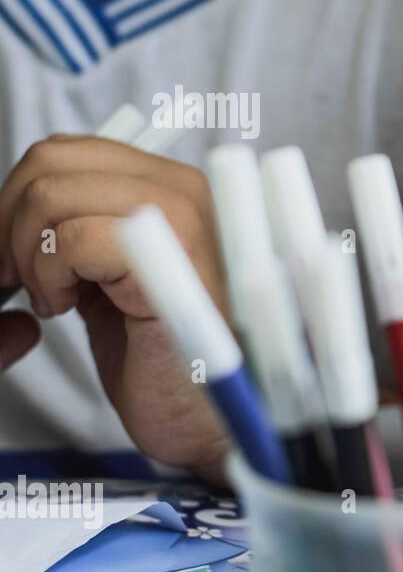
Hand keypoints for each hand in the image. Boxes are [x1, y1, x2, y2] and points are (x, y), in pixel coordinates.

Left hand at [0, 136, 228, 473]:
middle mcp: (185, 190)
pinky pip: (74, 239)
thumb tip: (12, 207)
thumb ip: (86, 227)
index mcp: (173, 186)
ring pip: (54, 195)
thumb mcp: (117, 275)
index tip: (9, 255)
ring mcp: (182, 221)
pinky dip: (49, 277)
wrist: (212, 421)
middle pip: (52, 162)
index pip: (67, 150)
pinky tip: (68, 310)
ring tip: (53, 298)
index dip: (16, 198)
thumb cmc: (166, 358)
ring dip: (28, 256)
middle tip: (18, 279)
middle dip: (9, 224)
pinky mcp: (169, 262)